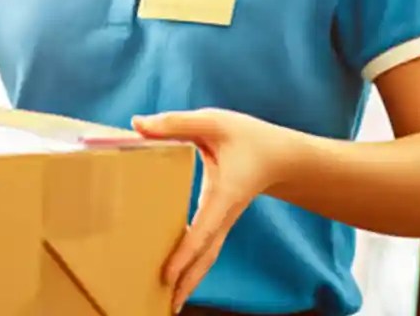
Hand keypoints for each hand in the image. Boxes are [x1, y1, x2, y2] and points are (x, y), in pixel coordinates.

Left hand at [132, 109, 297, 312]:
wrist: (282, 156)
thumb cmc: (249, 138)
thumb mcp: (213, 122)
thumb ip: (176, 123)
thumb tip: (137, 124)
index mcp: (224, 194)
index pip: (204, 229)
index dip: (185, 252)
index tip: (168, 274)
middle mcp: (224, 214)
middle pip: (206, 257)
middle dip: (186, 283)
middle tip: (165, 306)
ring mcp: (224, 222)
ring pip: (206, 259)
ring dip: (188, 281)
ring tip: (167, 304)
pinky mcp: (220, 222)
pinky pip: (205, 250)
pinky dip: (191, 266)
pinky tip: (175, 280)